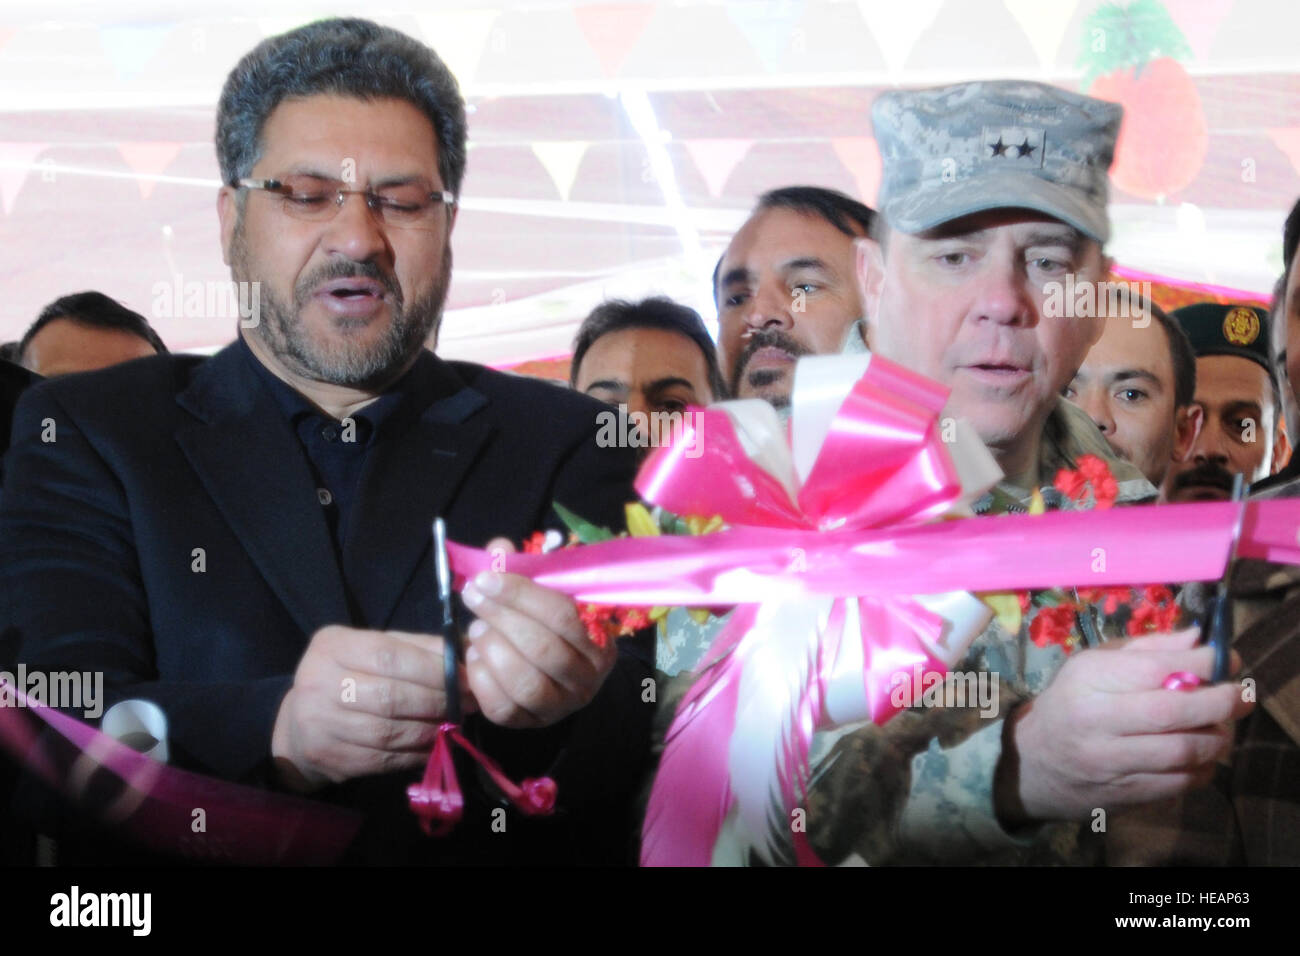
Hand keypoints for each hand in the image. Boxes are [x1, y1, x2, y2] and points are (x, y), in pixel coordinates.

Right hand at [271, 625, 473, 791]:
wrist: (298, 725)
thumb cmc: (349, 677)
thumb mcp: (375, 649)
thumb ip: (417, 647)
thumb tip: (467, 653)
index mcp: (332, 646)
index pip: (390, 656)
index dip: (434, 670)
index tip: (467, 679)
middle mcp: (318, 682)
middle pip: (391, 696)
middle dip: (438, 702)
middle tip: (466, 705)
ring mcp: (319, 723)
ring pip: (389, 732)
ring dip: (430, 731)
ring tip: (453, 725)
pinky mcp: (328, 757)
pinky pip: (382, 759)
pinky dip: (414, 754)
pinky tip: (432, 746)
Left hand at [459, 537, 617, 728]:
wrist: (542, 672)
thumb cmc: (543, 624)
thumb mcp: (539, 594)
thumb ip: (522, 569)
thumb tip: (499, 547)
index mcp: (598, 639)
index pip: (563, 615)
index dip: (521, 594)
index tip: (486, 579)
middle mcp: (587, 678)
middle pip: (543, 649)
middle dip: (502, 619)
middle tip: (474, 599)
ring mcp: (560, 706)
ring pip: (526, 683)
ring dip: (494, 650)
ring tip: (476, 630)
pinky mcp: (531, 724)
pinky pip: (505, 709)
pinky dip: (483, 681)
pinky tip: (475, 659)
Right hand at [996, 627, 1252, 825]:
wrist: (1033, 762)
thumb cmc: (1072, 702)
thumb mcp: (1095, 665)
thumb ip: (1148, 650)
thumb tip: (1199, 637)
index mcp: (1088, 680)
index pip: (1154, 668)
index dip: (1201, 663)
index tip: (1226, 658)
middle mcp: (1095, 719)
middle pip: (1172, 711)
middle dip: (1220, 701)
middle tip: (1242, 696)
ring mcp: (1108, 761)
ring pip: (1182, 751)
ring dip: (1216, 738)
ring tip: (1222, 728)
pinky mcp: (1122, 793)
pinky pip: (1179, 783)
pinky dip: (1204, 768)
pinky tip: (1202, 756)